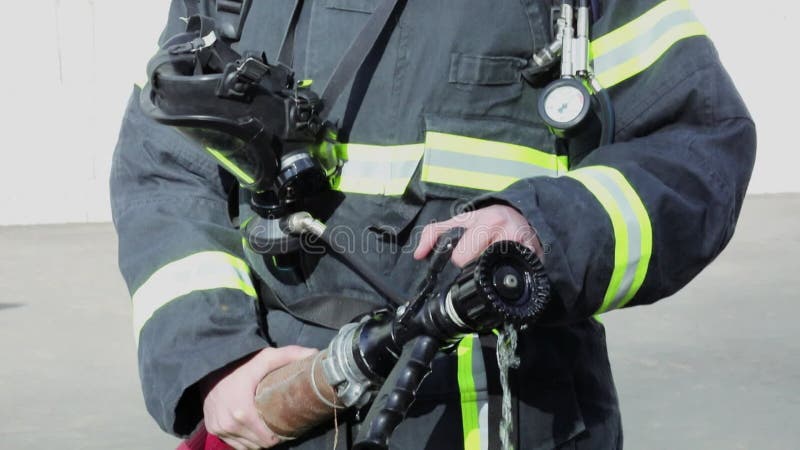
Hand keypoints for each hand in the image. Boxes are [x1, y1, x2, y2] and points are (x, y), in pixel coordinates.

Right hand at [203, 346, 317, 449]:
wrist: (209, 368)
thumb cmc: (240, 365)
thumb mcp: (265, 358)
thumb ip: (289, 356)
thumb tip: (314, 353)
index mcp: (243, 412)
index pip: (267, 440)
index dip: (279, 436)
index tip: (287, 427)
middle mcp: (229, 425)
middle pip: (258, 445)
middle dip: (269, 438)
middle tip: (279, 427)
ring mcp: (220, 429)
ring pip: (246, 447)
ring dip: (256, 442)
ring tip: (267, 430)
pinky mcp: (213, 429)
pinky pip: (233, 444)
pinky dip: (244, 440)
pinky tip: (252, 431)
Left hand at [414, 204, 542, 266]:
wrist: (522, 214)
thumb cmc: (488, 219)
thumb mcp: (461, 221)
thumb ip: (434, 233)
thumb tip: (418, 255)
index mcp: (484, 221)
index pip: (461, 256)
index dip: (460, 259)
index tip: (464, 255)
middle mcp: (505, 231)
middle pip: (478, 267)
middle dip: (475, 266)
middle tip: (480, 258)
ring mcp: (522, 245)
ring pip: (496, 274)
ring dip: (492, 271)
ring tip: (492, 260)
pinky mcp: (535, 257)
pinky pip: (516, 276)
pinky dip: (509, 275)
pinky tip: (507, 265)